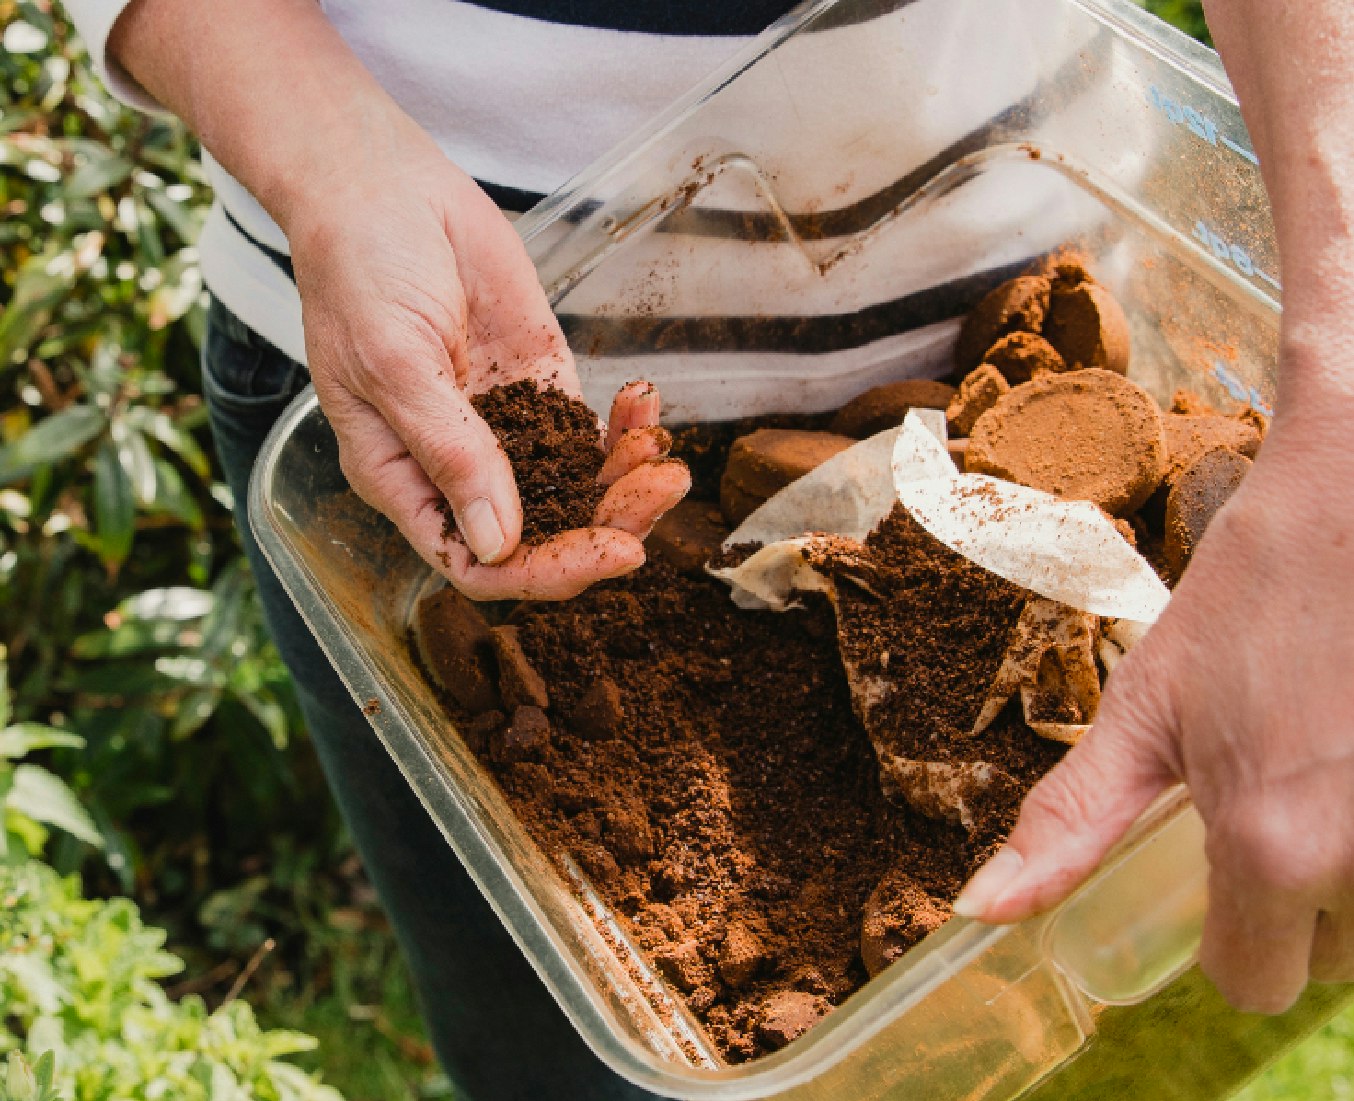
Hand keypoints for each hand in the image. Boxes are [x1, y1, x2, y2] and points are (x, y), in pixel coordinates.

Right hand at [287, 134, 687, 599]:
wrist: (382, 188)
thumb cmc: (358, 272)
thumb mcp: (393, 365)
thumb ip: (449, 451)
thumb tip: (497, 542)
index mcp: (404, 480)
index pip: (478, 562)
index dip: (545, 572)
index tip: (610, 551)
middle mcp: (456, 467)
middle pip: (541, 535)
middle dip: (607, 525)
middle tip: (660, 493)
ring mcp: (502, 429)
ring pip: (574, 489)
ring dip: (626, 482)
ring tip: (665, 458)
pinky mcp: (538, 385)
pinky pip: (589, 431)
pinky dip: (626, 428)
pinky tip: (646, 405)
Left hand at [953, 404, 1353, 1012]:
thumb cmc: (1257, 592)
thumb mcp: (1148, 706)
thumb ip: (1072, 820)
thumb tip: (978, 911)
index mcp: (1271, 847)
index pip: (1251, 982)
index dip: (1229, 935)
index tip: (1224, 869)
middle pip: (1327, 960)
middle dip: (1302, 903)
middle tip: (1287, 798)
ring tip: (1335, 769)